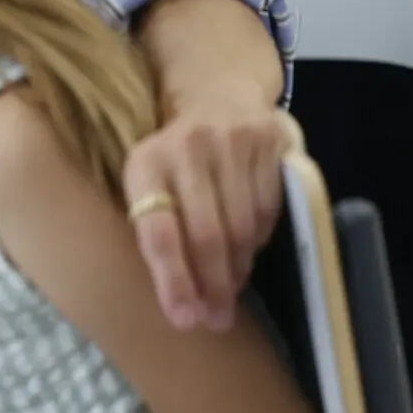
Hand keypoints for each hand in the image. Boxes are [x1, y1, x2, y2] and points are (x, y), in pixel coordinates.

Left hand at [121, 91, 291, 331]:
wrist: (215, 92)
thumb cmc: (171, 154)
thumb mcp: (147, 179)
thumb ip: (153, 226)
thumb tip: (173, 300)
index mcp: (144, 162)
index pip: (158, 231)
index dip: (172, 280)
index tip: (184, 319)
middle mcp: (186, 149)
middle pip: (205, 235)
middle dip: (212, 286)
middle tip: (215, 320)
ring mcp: (231, 142)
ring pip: (241, 226)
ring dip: (236, 269)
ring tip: (229, 292)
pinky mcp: (268, 141)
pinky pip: (268, 209)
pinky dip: (257, 240)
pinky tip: (246, 251)